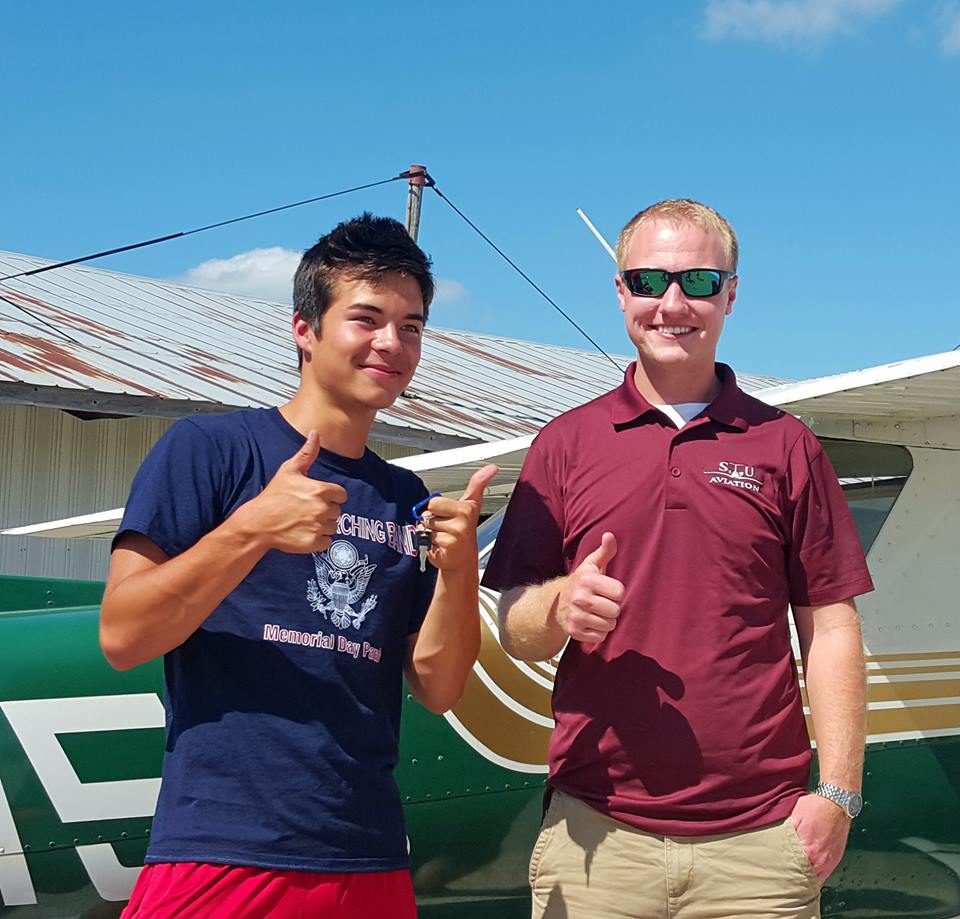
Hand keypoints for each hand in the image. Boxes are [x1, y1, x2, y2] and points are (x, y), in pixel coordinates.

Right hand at [240, 431, 346, 553]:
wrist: (258, 523)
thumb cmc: (273, 497)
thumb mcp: (289, 471)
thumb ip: (307, 453)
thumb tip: (315, 433)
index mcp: (320, 490)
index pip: (341, 495)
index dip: (330, 496)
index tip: (316, 498)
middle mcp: (322, 508)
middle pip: (337, 511)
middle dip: (325, 511)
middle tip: (305, 510)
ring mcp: (318, 526)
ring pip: (333, 527)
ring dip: (322, 525)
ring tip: (303, 521)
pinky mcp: (314, 543)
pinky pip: (327, 542)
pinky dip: (318, 540)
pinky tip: (304, 533)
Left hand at [419, 464, 497, 571]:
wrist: (462, 560)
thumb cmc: (462, 530)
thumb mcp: (470, 504)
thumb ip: (477, 484)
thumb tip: (491, 468)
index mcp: (467, 508)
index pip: (435, 502)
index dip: (437, 507)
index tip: (452, 504)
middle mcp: (464, 520)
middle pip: (427, 513)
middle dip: (431, 519)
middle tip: (444, 526)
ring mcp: (456, 534)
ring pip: (425, 527)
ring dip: (429, 533)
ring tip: (443, 536)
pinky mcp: (447, 547)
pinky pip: (425, 540)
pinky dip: (428, 545)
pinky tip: (440, 546)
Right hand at [556, 533, 623, 643]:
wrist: (556, 602)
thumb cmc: (582, 582)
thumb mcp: (591, 565)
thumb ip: (605, 551)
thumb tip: (610, 535)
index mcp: (587, 580)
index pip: (619, 593)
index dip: (616, 593)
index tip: (607, 590)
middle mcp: (580, 598)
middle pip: (615, 611)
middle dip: (612, 608)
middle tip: (602, 603)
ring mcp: (576, 616)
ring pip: (609, 625)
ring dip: (606, 621)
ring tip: (597, 613)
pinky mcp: (574, 631)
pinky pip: (600, 637)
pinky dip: (598, 632)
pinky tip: (591, 623)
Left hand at [790, 792, 851, 883]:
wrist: (837, 802)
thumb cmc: (815, 807)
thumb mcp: (795, 817)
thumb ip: (789, 833)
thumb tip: (781, 843)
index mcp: (808, 850)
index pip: (794, 869)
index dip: (786, 871)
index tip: (779, 871)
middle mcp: (821, 859)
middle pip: (806, 878)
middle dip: (796, 878)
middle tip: (786, 876)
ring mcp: (830, 860)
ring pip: (817, 878)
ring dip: (808, 877)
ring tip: (797, 876)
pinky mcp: (837, 858)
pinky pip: (826, 873)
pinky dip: (817, 874)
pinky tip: (810, 872)